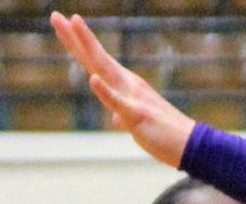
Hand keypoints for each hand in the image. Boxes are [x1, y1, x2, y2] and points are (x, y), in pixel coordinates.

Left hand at [51, 12, 196, 167]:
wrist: (191, 145)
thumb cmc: (164, 134)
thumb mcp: (137, 123)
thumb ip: (123, 117)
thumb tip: (115, 121)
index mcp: (125, 85)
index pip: (95, 60)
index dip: (77, 43)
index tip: (61, 23)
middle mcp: (127, 84)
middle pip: (96, 57)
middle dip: (75, 37)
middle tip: (55, 16)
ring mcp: (132, 98)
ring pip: (105, 69)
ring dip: (89, 47)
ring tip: (74, 25)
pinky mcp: (138, 116)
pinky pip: (119, 103)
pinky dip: (105, 91)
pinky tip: (93, 79)